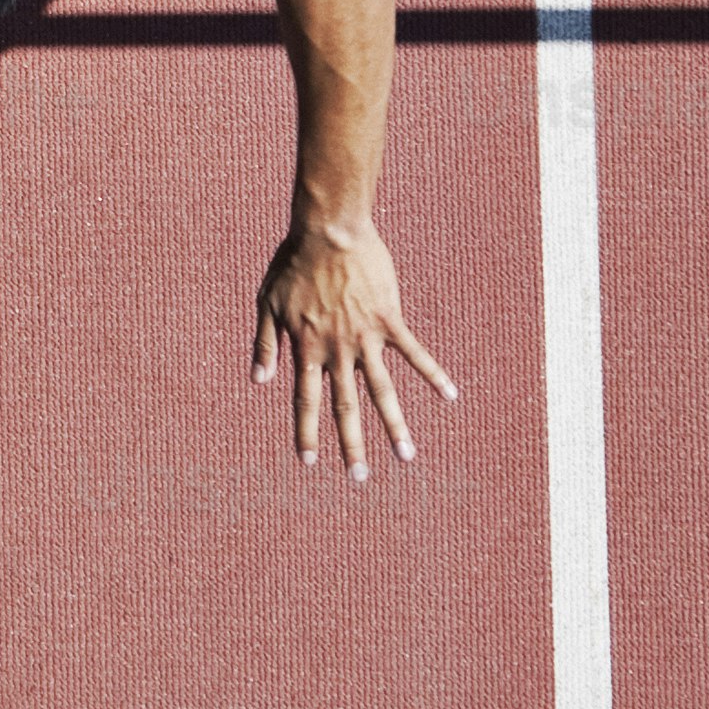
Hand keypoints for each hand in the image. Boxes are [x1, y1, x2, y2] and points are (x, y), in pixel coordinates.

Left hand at [253, 212, 456, 479]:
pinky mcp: (390, 320)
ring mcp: (366, 337)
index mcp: (306, 348)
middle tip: (358, 477)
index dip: (306, 432)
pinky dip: (432, 374)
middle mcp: (336, 350)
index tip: (309, 461)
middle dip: (351, 444)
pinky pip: (415, 353)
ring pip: (382, 391)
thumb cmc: (293, 262)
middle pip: (345, 406)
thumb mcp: (267, 302)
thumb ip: (265, 343)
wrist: (329, 231)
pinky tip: (450, 396)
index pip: (305, 400)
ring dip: (395, 426)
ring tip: (407, 456)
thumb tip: (259, 381)